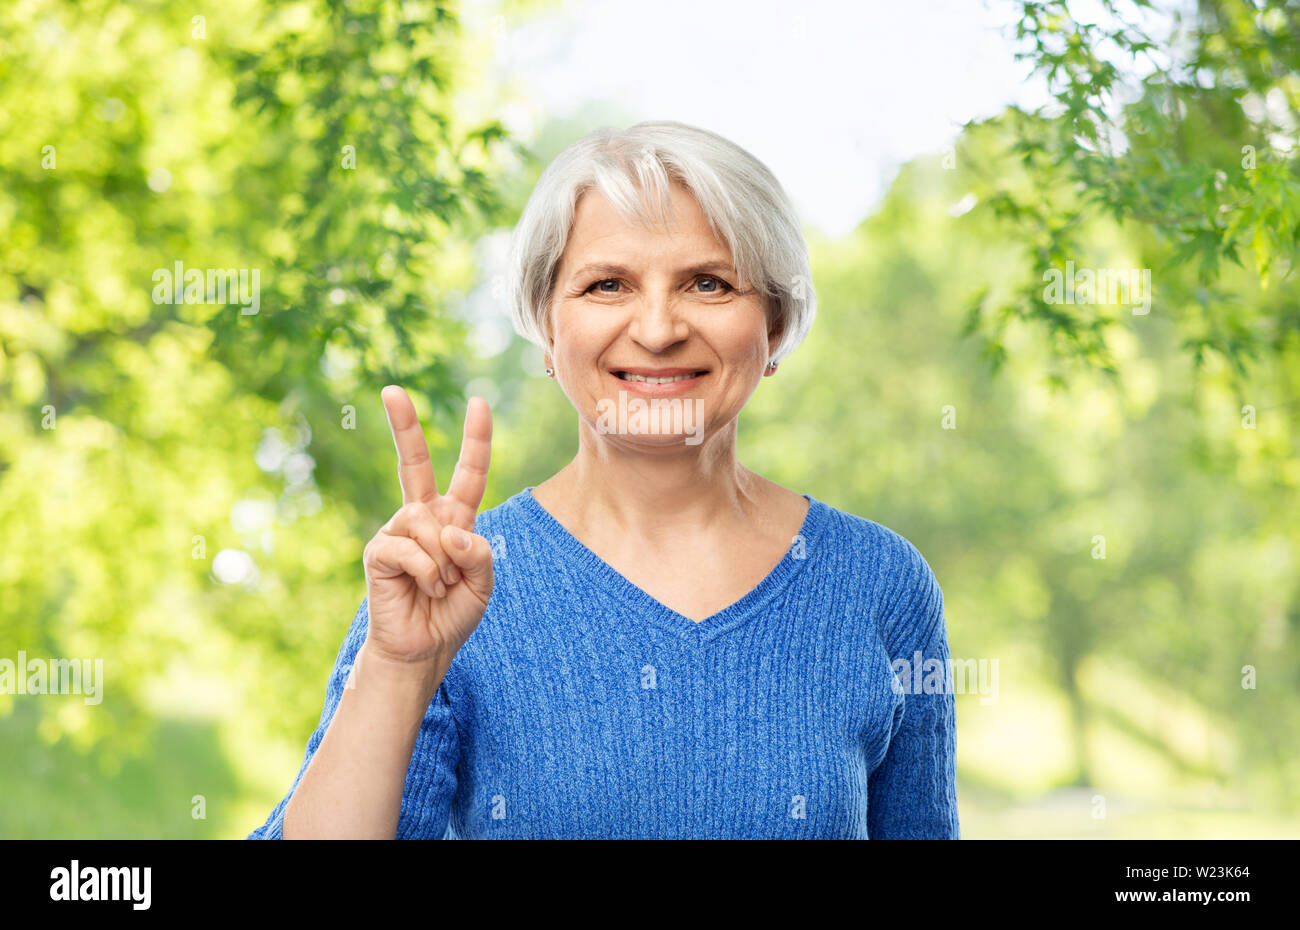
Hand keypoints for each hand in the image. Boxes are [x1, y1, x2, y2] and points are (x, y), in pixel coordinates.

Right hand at [361, 386, 494, 668]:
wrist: (422, 649)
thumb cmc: (452, 614)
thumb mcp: (483, 583)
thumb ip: (478, 553)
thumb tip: (451, 530)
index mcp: (455, 519)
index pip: (469, 473)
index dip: (476, 439)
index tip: (479, 402)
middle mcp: (424, 517)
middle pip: (412, 462)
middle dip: (403, 425)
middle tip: (391, 390)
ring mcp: (398, 531)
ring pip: (428, 521)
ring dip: (444, 560)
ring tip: (441, 585)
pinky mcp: (379, 551)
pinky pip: (411, 547)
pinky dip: (428, 571)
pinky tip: (426, 588)